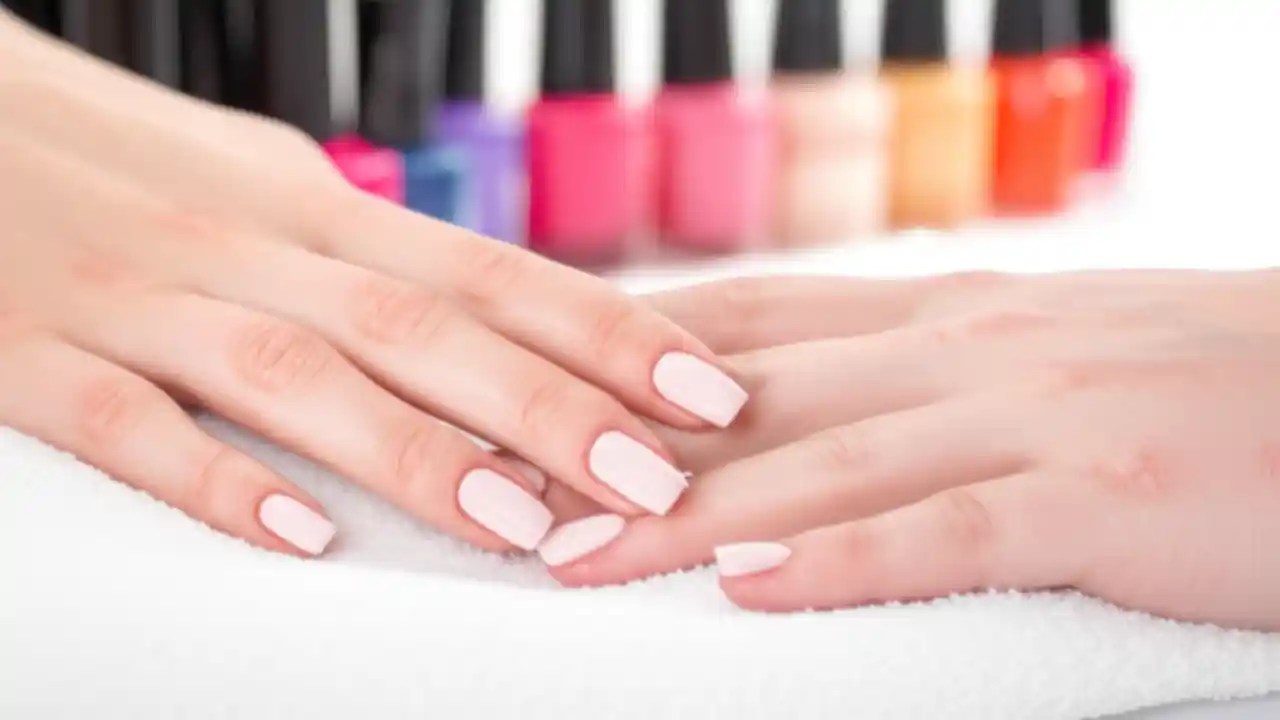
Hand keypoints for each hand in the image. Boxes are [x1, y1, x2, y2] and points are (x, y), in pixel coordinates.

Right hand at [0, 16, 745, 556]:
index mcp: (314, 207)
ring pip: (298, 371)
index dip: (607, 331)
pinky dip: (211, 477)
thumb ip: (368, 261)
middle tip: (659, 479)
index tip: (709, 392)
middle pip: (423, 325)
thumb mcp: (261, 191)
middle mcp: (251, 246)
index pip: (490, 271)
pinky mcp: (27, 351)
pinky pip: (126, 419)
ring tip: (520, 524)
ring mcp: (140, 297)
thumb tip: (493, 319)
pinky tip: (295, 535)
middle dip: (550, 404)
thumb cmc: (114, 161)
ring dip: (413, 447)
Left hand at [538, 272, 1279, 630]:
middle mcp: (964, 347)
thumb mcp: (1028, 351)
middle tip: (511, 491)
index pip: (752, 327)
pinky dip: (849, 558)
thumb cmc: (1188, 378)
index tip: (540, 400)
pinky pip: (953, 529)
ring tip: (582, 557)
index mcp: (944, 315)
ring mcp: (1031, 413)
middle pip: (757, 399)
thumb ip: (915, 370)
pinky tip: (759, 588)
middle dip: (623, 447)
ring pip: (827, 463)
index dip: (629, 366)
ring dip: (693, 514)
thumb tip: (809, 403)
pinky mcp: (1101, 496)